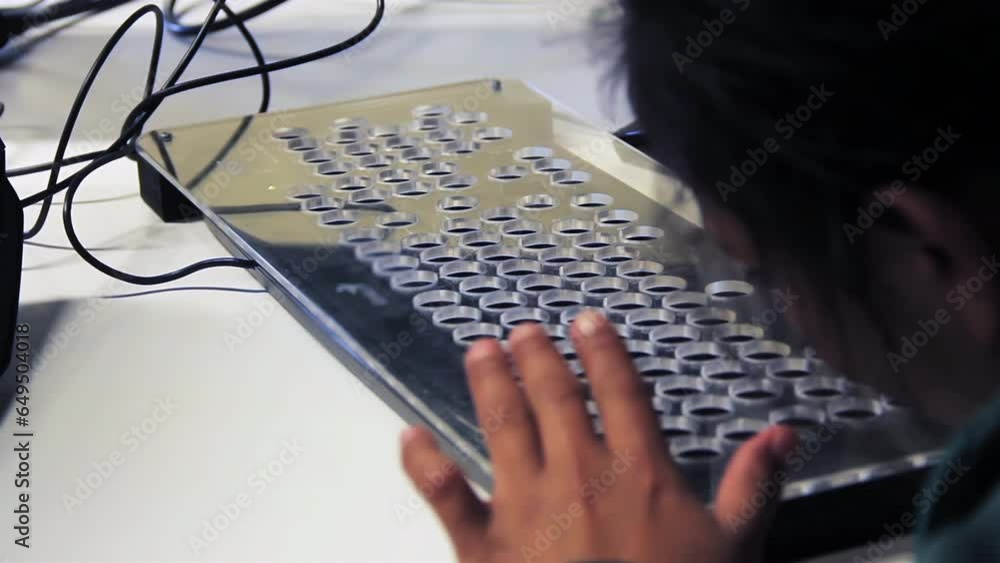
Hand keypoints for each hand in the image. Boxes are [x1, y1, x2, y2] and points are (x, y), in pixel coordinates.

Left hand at [401, 310, 797, 562]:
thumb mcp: (736, 546)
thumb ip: (753, 484)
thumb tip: (783, 434)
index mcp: (638, 471)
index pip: (619, 390)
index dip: (602, 350)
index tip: (587, 323)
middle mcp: (579, 474)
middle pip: (554, 395)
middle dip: (537, 355)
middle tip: (522, 329)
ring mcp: (527, 506)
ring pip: (502, 424)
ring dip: (489, 382)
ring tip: (480, 351)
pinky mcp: (484, 546)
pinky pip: (445, 495)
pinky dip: (423, 463)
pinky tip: (408, 436)